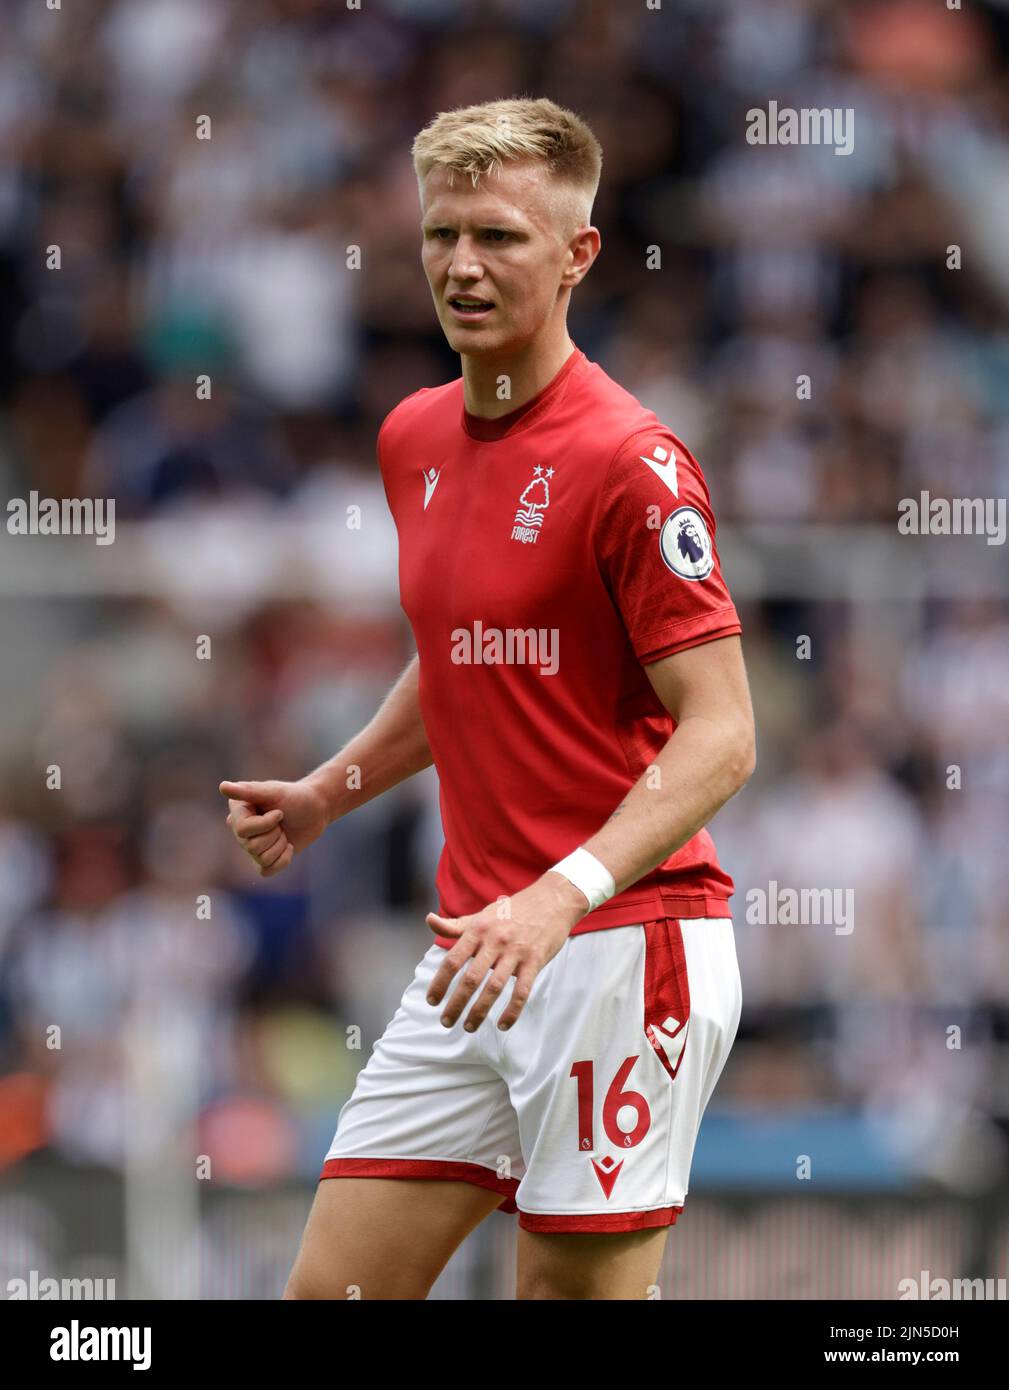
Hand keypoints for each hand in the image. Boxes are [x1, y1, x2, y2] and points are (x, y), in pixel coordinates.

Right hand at [219, 777, 328, 876]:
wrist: (316, 809)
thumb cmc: (295, 796)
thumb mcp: (274, 791)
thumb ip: (248, 791)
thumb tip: (222, 787)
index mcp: (239, 810)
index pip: (242, 830)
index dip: (265, 825)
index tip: (279, 812)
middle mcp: (240, 829)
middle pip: (252, 846)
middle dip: (275, 835)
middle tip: (282, 822)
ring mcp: (251, 845)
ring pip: (262, 859)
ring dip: (281, 846)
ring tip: (285, 832)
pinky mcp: (263, 859)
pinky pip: (266, 871)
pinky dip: (283, 860)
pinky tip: (289, 846)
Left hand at [425, 872, 588, 1032]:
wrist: (552, 900)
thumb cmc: (514, 909)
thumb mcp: (483, 914)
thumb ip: (456, 924)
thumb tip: (429, 920)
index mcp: (479, 929)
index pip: (453, 960)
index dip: (439, 982)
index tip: (431, 1000)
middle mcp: (495, 941)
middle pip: (471, 978)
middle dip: (456, 1003)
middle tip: (446, 1021)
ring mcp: (516, 952)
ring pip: (494, 987)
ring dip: (479, 1011)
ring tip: (468, 1026)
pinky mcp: (535, 961)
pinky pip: (522, 991)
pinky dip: (512, 1010)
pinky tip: (503, 1025)